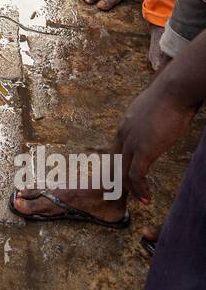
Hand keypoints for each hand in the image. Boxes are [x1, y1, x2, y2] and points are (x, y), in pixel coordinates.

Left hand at [113, 81, 197, 201]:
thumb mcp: (155, 109)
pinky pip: (136, 176)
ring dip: (132, 190)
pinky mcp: (143, 150)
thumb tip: (162, 121)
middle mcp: (124, 134)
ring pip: (123, 173)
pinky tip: (148, 198)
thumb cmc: (172, 95)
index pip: (117, 151)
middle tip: (127, 195)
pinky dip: (140, 190)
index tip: (127, 179)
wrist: (175, 90)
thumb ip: (152, 120)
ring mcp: (132, 142)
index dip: (120, 167)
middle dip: (119, 181)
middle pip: (115, 163)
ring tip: (142, 199)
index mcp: (126, 124)